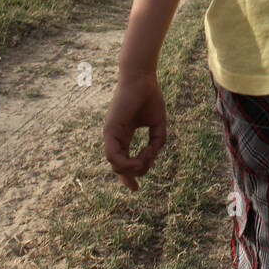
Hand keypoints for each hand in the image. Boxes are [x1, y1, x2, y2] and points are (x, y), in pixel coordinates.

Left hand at [103, 71, 166, 190]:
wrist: (142, 78)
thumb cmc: (150, 97)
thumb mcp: (158, 125)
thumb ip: (156, 144)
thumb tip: (150, 159)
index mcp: (124, 135)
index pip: (122, 161)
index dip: (129, 177)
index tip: (135, 189)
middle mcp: (115, 137)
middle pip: (118, 166)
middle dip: (134, 174)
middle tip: (149, 162)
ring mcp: (111, 135)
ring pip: (115, 164)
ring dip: (133, 168)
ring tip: (146, 160)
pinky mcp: (110, 131)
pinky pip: (113, 156)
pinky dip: (126, 163)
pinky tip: (140, 159)